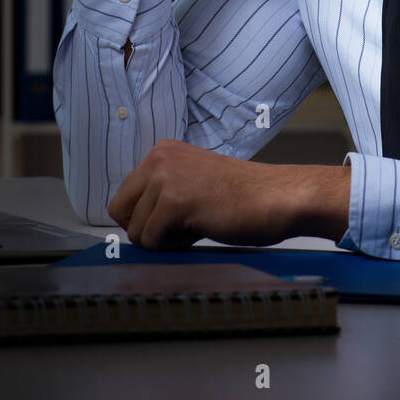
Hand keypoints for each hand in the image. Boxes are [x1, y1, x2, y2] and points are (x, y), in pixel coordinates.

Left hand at [106, 140, 350, 248]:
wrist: (278, 197)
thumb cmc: (243, 197)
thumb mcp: (192, 184)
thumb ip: (162, 196)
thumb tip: (131, 230)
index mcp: (161, 152)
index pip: (123, 198)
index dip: (143, 220)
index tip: (171, 223)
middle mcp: (158, 158)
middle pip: (120, 213)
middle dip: (147, 231)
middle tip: (182, 229)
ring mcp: (165, 177)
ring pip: (136, 231)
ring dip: (164, 240)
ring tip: (197, 226)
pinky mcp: (175, 201)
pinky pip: (151, 241)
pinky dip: (174, 247)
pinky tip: (201, 231)